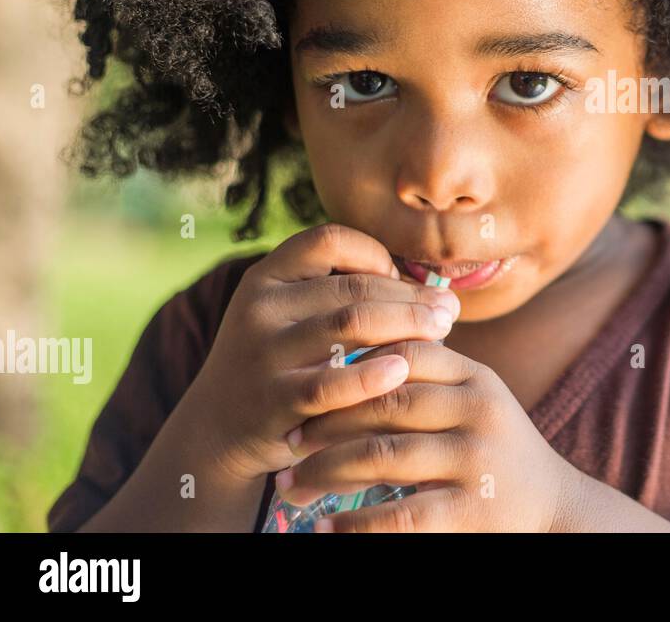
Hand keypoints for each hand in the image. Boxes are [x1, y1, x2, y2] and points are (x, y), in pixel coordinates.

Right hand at [184, 223, 459, 484]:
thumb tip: (434, 290)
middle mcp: (260, 307)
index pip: (330, 240)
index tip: (399, 278)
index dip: (374, 253)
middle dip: (411, 297)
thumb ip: (342, 294)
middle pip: (353, 286)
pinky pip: (331, 384)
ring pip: (350, 323)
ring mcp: (263, 353)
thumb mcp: (293, 316)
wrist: (221, 427)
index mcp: (266, 276)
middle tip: (449, 310)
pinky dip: (372, 375)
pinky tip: (403, 371)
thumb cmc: (283, 362)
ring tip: (442, 332)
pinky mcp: (272, 401)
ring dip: (406, 325)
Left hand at [272, 338, 580, 531]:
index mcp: (476, 378)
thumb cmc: (497, 452)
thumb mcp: (476, 401)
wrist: (556, 511)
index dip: (351, 365)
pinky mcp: (471, 511)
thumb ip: (431, 376)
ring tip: (291, 484)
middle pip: (386, 402)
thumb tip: (351, 354)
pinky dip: (354, 523)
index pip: (403, 353)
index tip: (308, 385)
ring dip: (325, 470)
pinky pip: (399, 515)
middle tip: (287, 440)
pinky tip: (326, 528)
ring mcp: (476, 461)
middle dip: (326, 422)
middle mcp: (479, 411)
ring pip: (382, 455)